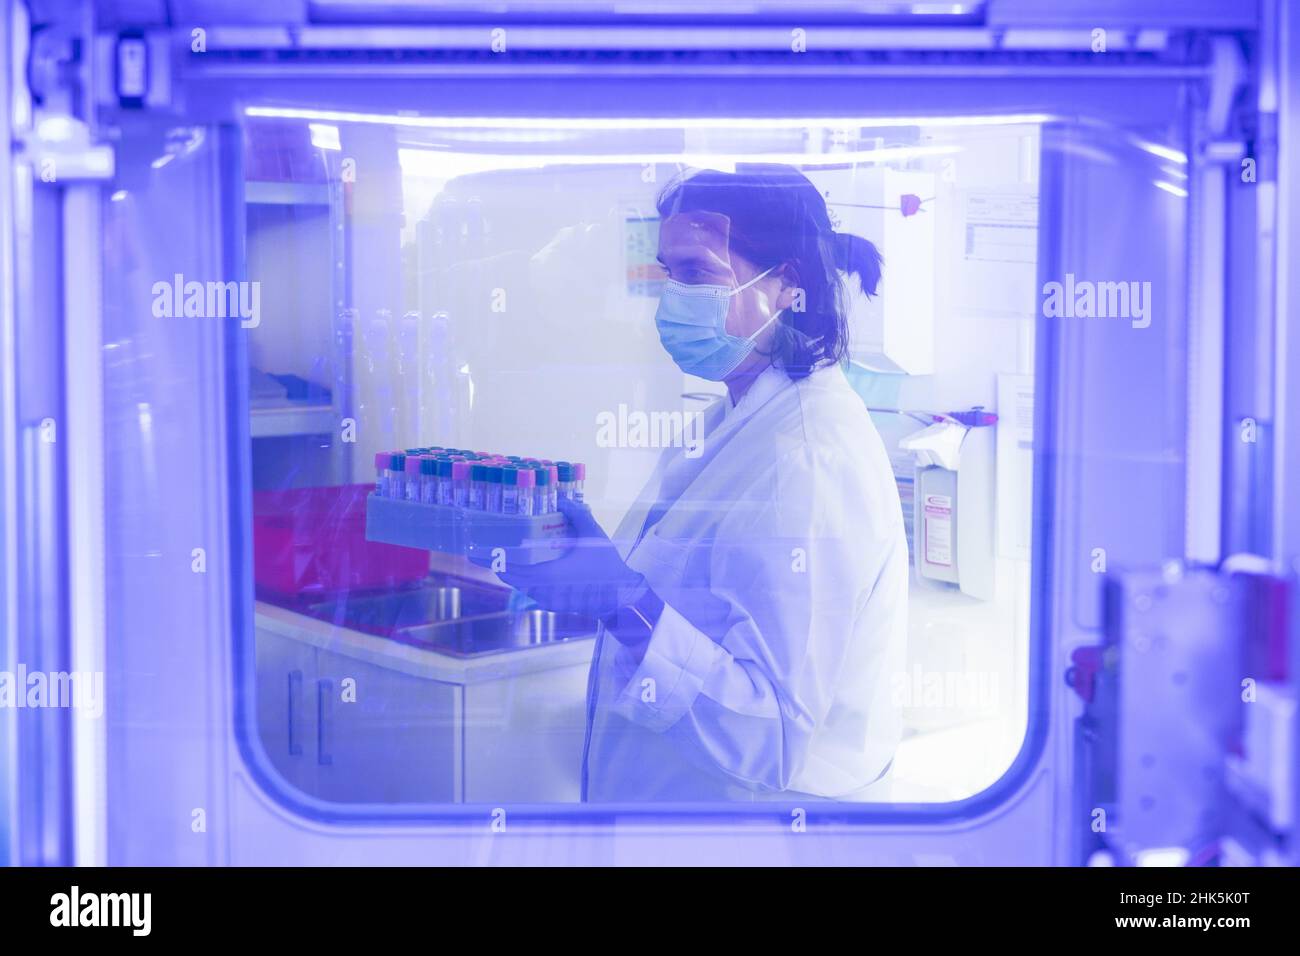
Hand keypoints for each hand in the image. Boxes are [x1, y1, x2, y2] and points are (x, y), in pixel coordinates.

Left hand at [495, 498, 647, 619]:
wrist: (621, 597)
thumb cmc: (607, 567)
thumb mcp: (594, 537)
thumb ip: (579, 516)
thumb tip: (564, 499)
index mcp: (548, 575)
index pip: (510, 571)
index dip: (492, 562)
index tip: (476, 554)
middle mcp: (543, 591)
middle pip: (512, 579)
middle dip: (499, 565)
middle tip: (486, 551)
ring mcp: (548, 600)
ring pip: (522, 586)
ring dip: (513, 573)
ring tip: (503, 556)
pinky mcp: (554, 604)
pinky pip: (532, 591)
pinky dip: (525, 579)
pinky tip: (526, 568)